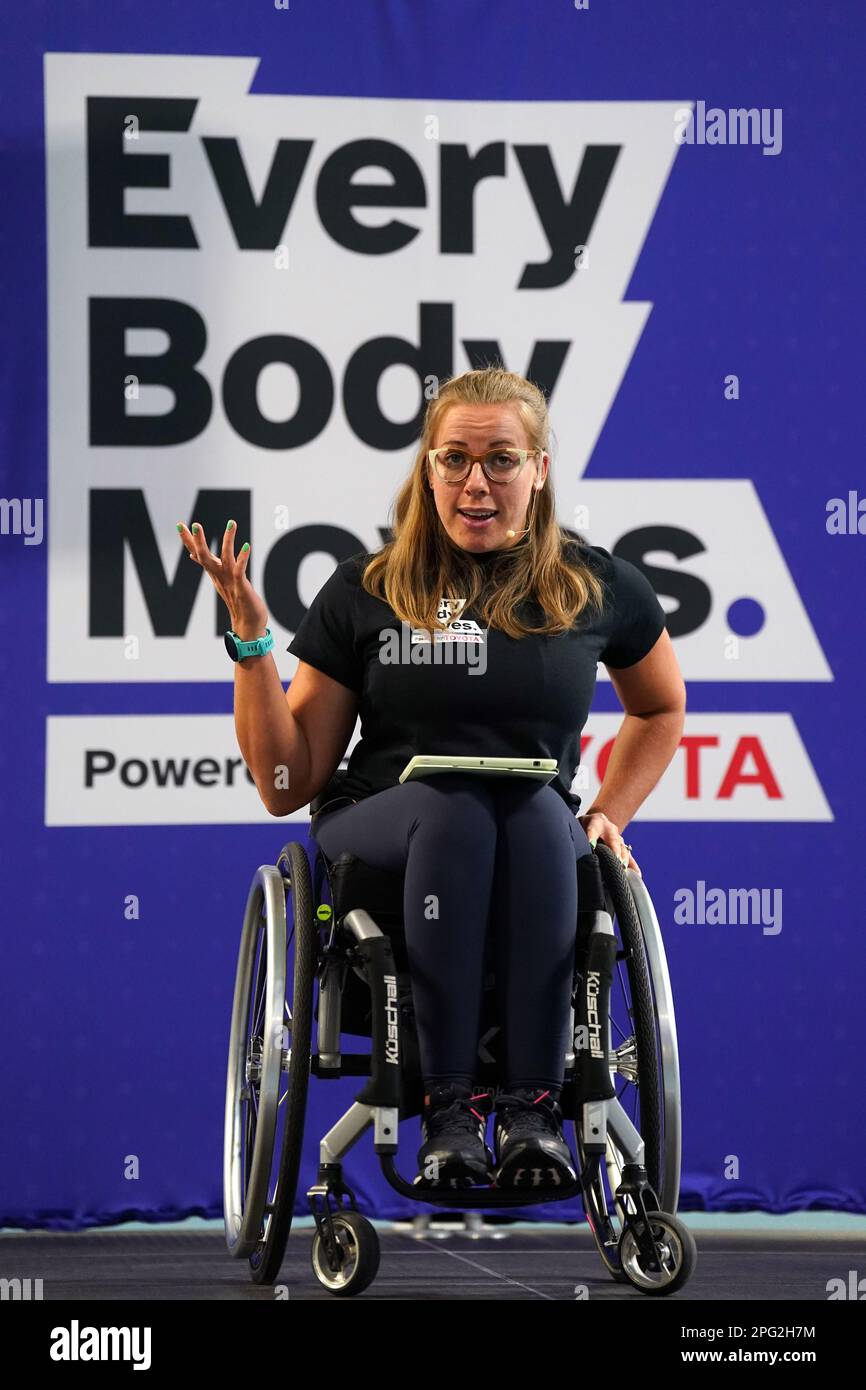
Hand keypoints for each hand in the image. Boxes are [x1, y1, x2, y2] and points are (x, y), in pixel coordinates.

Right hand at [177, 519, 268, 639]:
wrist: (247, 626)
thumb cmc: (237, 601)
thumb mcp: (221, 581)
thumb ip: (210, 567)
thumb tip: (193, 556)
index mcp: (214, 573)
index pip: (198, 555)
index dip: (189, 541)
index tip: (179, 525)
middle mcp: (219, 576)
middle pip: (205, 557)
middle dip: (198, 541)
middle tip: (193, 524)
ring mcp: (230, 581)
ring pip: (225, 558)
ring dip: (228, 540)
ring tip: (231, 523)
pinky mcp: (241, 587)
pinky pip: (241, 570)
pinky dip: (243, 558)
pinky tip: (247, 545)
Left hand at [576, 810, 640, 875]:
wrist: (598, 821)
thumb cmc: (583, 825)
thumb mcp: (577, 826)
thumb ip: (576, 836)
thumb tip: (572, 850)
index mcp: (596, 822)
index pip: (593, 829)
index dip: (592, 837)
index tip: (591, 845)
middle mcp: (610, 829)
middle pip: (613, 840)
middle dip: (614, 850)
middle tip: (616, 859)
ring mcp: (618, 838)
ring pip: (622, 848)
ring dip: (623, 858)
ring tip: (623, 868)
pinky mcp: (623, 847)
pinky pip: (629, 857)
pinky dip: (633, 866)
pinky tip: (636, 875)